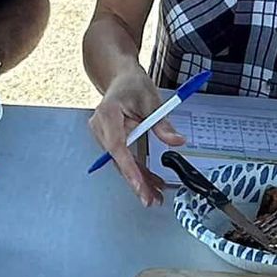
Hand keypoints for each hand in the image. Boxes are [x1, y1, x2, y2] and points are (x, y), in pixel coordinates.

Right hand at [90, 70, 180, 207]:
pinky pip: (123, 159)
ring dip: (137, 179)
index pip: (117, 146)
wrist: (120, 78)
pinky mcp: (110, 140)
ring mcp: (102, 135)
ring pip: (121, 163)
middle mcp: (100, 127)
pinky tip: (149, 183)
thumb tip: (176, 141)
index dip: (128, 167)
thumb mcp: (152, 101)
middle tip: (150, 198)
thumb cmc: (132, 85)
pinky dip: (136, 170)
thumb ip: (162, 124)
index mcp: (108, 114)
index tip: (138, 183)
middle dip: (135, 180)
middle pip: (118, 160)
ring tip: (154, 195)